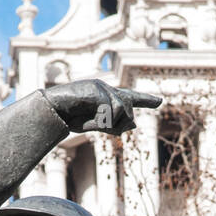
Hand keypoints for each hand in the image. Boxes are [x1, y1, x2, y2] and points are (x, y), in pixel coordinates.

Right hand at [44, 80, 161, 135]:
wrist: (55, 109)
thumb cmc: (73, 116)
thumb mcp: (97, 125)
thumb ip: (115, 125)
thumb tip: (134, 124)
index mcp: (109, 98)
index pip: (131, 98)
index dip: (146, 99)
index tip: (160, 101)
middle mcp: (109, 90)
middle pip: (128, 112)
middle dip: (117, 126)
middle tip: (100, 128)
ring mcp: (103, 87)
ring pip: (122, 111)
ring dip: (108, 123)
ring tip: (92, 122)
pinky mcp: (98, 88)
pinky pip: (110, 109)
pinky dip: (102, 119)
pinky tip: (90, 117)